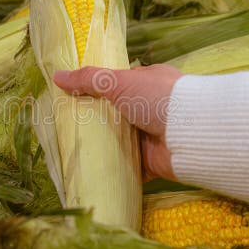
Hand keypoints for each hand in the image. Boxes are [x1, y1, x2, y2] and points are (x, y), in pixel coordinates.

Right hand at [53, 64, 182, 181]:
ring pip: (122, 142)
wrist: (191, 133)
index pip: (119, 85)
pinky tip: (94, 172)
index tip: (73, 101)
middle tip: (68, 129)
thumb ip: (89, 79)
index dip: (97, 92)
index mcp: (148, 84)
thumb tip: (57, 76)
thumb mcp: (119, 82)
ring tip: (73, 152)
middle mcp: (151, 109)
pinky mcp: (152, 162)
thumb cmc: (157, 97)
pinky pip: (129, 167)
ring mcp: (152, 136)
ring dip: (105, 147)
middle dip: (97, 122)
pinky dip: (116, 170)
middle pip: (117, 116)